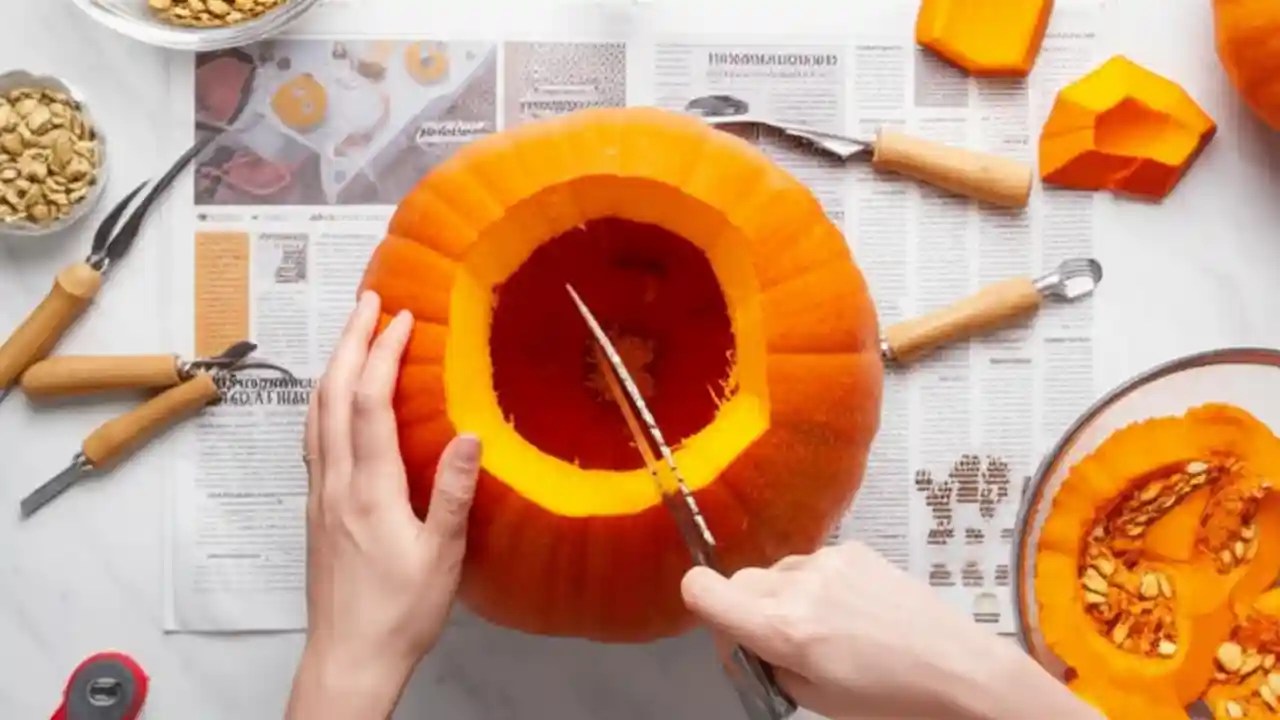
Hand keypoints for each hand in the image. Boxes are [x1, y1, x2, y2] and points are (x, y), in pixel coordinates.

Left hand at [286, 290, 481, 719]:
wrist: (349, 658)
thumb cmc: (399, 614)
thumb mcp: (442, 556)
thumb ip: (454, 493)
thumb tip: (471, 435)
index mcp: (369, 489)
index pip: (369, 402)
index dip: (382, 353)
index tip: (401, 318)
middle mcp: (335, 484)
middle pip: (332, 396)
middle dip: (349, 342)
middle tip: (367, 302)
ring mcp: (319, 496)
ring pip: (315, 414)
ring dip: (333, 367)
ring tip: (350, 335)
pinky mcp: (315, 511)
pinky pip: (312, 439)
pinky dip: (323, 402)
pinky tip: (334, 401)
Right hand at [681, 541, 1101, 719]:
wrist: (957, 668)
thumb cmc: (887, 697)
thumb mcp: (813, 697)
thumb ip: (766, 662)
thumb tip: (744, 639)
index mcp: (783, 628)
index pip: (702, 590)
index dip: (701, 603)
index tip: (724, 625)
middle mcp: (798, 585)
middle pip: (738, 581)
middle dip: (746, 609)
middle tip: (781, 641)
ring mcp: (828, 561)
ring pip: (777, 571)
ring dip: (785, 595)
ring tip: (829, 627)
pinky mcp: (854, 549)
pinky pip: (813, 563)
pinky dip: (818, 584)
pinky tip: (853, 610)